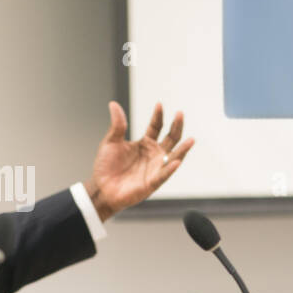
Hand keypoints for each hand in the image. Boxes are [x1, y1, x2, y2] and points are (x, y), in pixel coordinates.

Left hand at [84, 100, 193, 220]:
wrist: (100, 188)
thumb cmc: (106, 166)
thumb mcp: (111, 142)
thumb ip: (117, 125)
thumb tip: (113, 104)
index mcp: (145, 143)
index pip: (156, 126)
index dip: (158, 116)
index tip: (159, 104)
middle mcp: (154, 154)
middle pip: (171, 138)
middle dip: (176, 126)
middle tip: (180, 114)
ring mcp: (155, 168)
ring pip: (174, 156)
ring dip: (183, 149)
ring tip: (191, 140)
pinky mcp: (152, 182)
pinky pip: (164, 175)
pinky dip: (170, 168)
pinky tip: (176, 161)